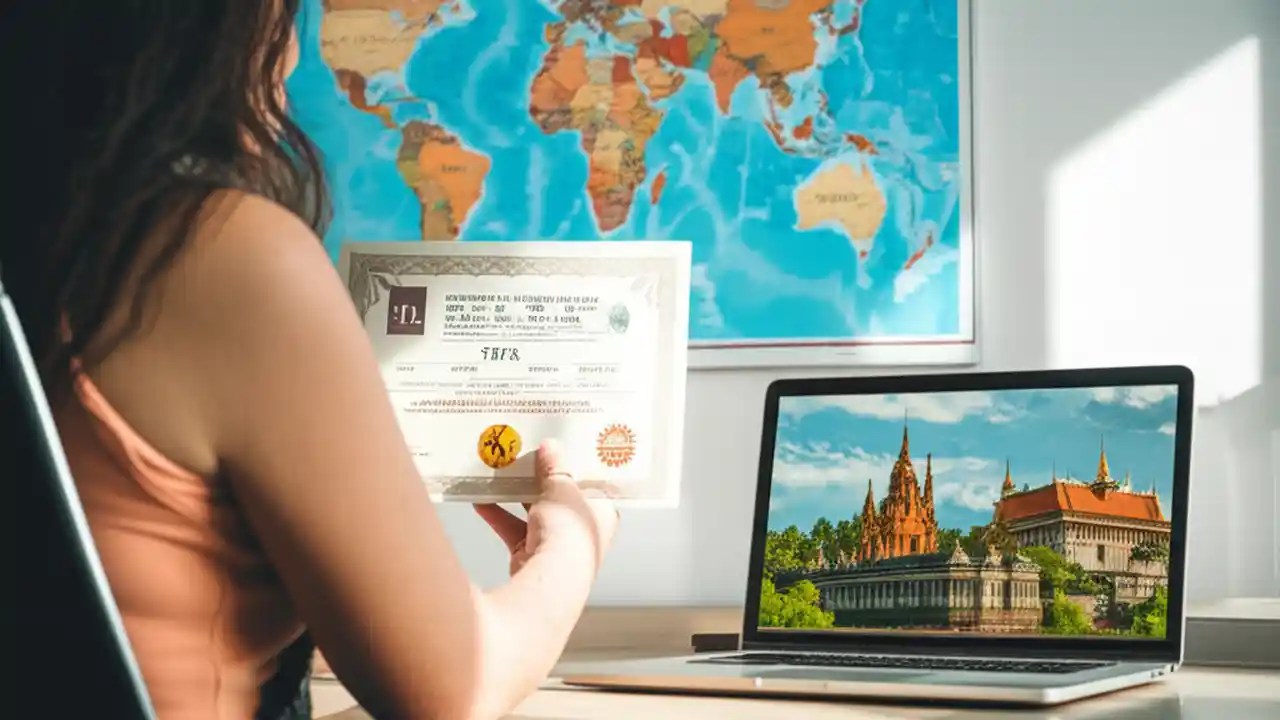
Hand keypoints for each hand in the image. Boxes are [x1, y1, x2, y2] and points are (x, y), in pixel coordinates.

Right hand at [474, 439, 618, 575]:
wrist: (549, 579)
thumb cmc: (569, 532)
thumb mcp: (563, 487)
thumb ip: (555, 466)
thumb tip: (550, 446)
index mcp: (601, 512)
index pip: (590, 484)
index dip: (574, 466)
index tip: (558, 448)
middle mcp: (581, 530)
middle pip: (558, 497)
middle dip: (539, 478)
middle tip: (523, 455)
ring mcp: (555, 544)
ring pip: (533, 512)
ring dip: (515, 494)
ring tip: (499, 473)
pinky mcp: (531, 555)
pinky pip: (513, 529)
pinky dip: (498, 515)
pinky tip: (481, 500)